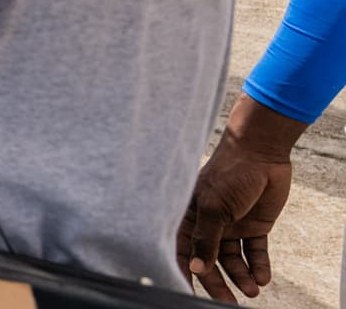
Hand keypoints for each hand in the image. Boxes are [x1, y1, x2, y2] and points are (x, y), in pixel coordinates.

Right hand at [178, 123, 294, 301]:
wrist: (261, 153)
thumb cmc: (228, 173)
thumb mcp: (214, 208)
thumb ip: (205, 239)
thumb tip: (196, 268)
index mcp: (190, 217)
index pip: (184, 250)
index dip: (185, 271)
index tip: (187, 292)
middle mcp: (209, 224)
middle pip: (210, 261)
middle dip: (219, 283)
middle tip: (228, 303)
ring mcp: (232, 226)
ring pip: (232, 260)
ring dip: (242, 277)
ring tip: (252, 291)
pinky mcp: (254, 226)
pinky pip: (255, 253)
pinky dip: (258, 266)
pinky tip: (262, 277)